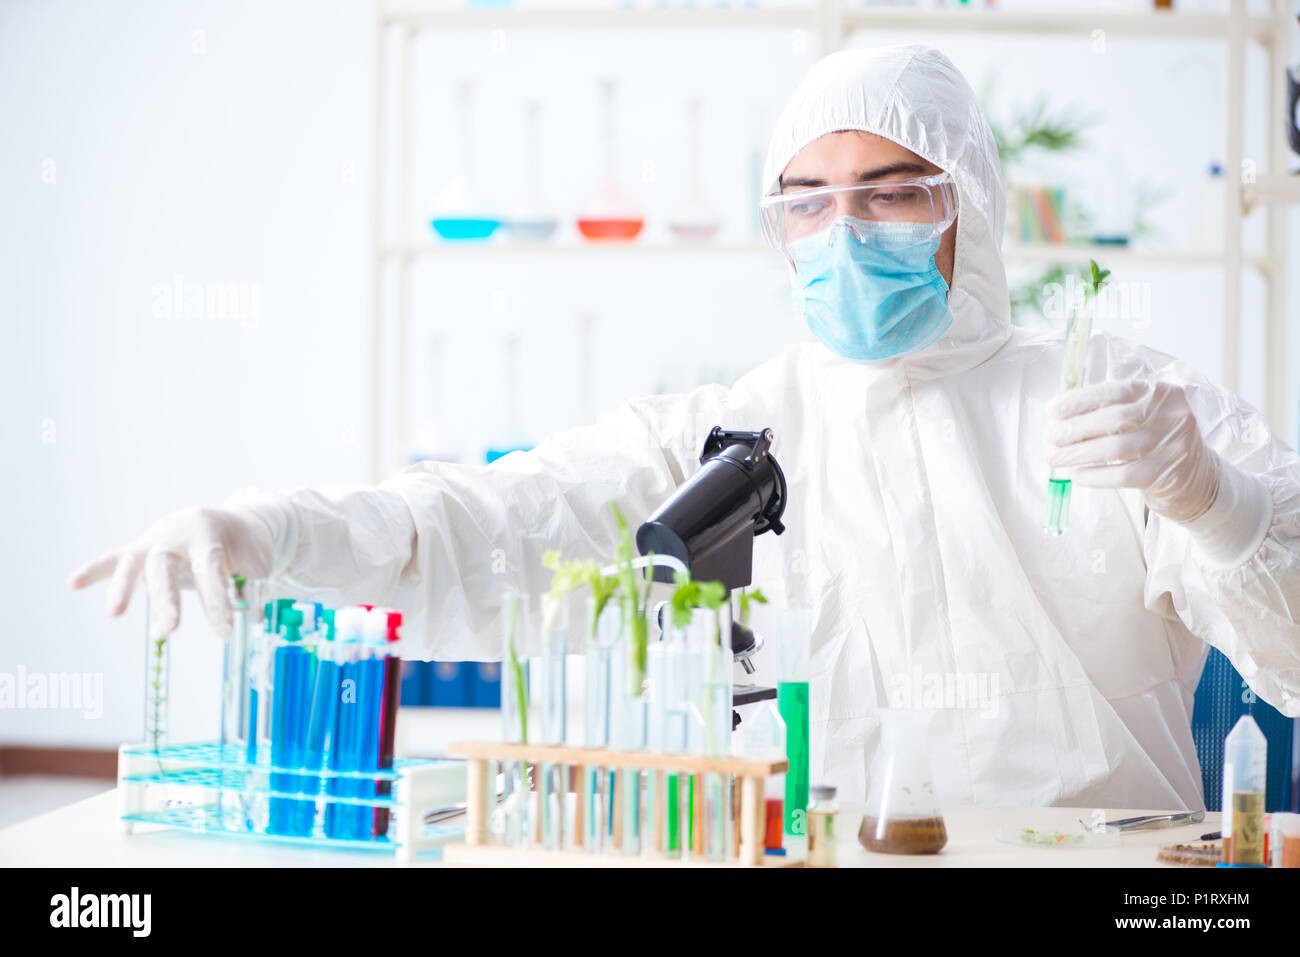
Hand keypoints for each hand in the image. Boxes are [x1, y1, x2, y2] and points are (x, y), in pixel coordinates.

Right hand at [68, 507, 273, 638]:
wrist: (228, 522)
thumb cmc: (243, 547)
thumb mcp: (253, 561)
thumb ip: (245, 585)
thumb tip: (241, 615)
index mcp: (208, 533)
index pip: (210, 568)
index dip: (216, 601)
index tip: (224, 631)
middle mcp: (177, 534)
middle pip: (165, 564)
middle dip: (165, 597)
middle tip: (171, 628)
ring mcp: (154, 540)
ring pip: (135, 563)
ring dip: (123, 589)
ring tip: (114, 614)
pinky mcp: (139, 550)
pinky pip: (114, 560)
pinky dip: (93, 571)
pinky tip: (73, 583)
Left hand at [1045, 378, 1220, 522]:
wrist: (1199, 479)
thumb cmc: (1158, 442)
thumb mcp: (1145, 417)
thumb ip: (1112, 409)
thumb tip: (1061, 416)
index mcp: (1161, 393)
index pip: (1115, 391)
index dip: (1080, 400)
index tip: (1052, 409)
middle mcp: (1171, 415)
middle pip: (1113, 419)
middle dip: (1074, 429)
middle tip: (1050, 436)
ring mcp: (1173, 445)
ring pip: (1115, 448)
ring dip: (1078, 454)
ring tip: (1054, 457)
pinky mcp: (1169, 474)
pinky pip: (1122, 475)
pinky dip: (1095, 476)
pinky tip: (1077, 476)